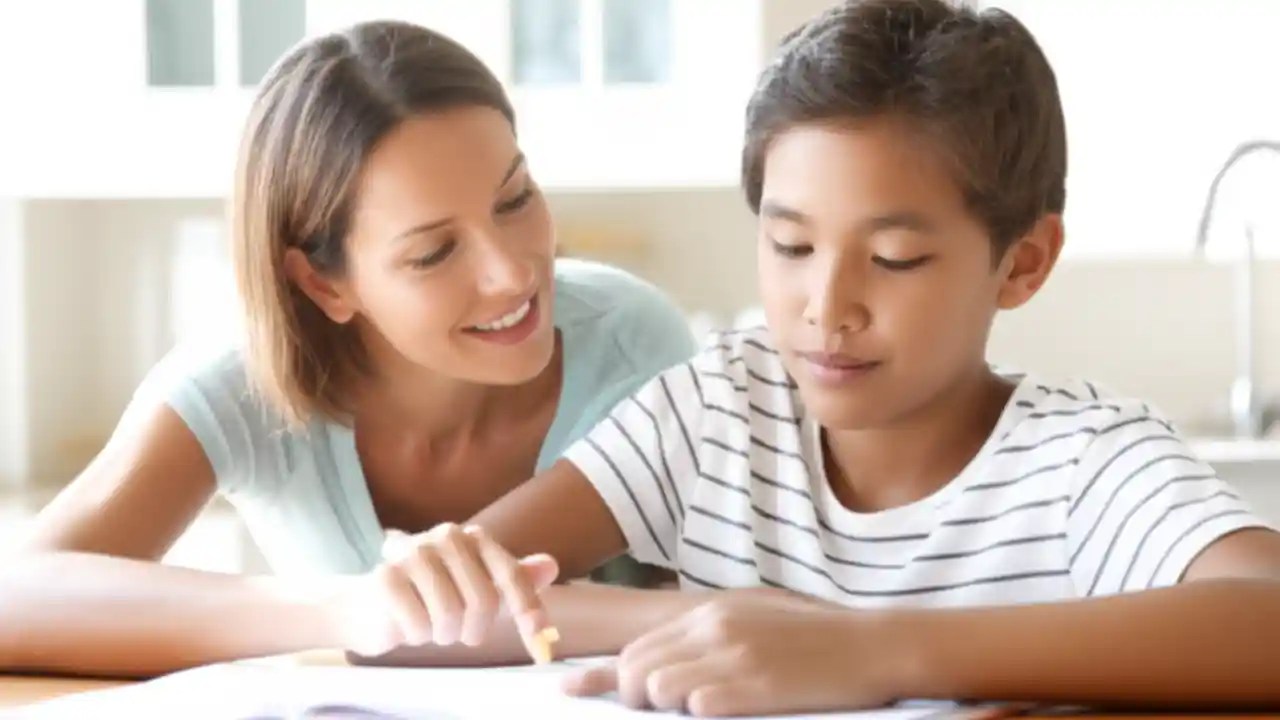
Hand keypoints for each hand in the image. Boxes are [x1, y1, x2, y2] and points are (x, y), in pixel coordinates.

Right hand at [324, 523, 559, 659]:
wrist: (370, 605)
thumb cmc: (430, 598)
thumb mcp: (477, 589)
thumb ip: (513, 580)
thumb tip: (551, 566)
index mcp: (472, 537)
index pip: (511, 575)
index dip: (527, 609)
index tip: (538, 639)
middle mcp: (446, 536)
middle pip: (484, 600)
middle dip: (474, 630)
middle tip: (459, 633)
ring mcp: (414, 552)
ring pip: (451, 615)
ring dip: (444, 635)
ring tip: (431, 627)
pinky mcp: (385, 576)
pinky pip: (419, 625)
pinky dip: (417, 636)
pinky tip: (407, 625)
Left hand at [562, 588, 897, 716]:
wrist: (873, 645)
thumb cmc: (814, 640)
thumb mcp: (753, 620)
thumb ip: (704, 637)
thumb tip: (660, 668)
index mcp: (711, 612)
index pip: (637, 645)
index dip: (602, 674)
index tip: (568, 688)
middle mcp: (714, 629)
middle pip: (636, 669)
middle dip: (631, 698)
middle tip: (652, 711)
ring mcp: (733, 657)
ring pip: (657, 689)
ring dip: (667, 708)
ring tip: (702, 706)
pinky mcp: (754, 687)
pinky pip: (697, 709)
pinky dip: (700, 716)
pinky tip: (723, 712)